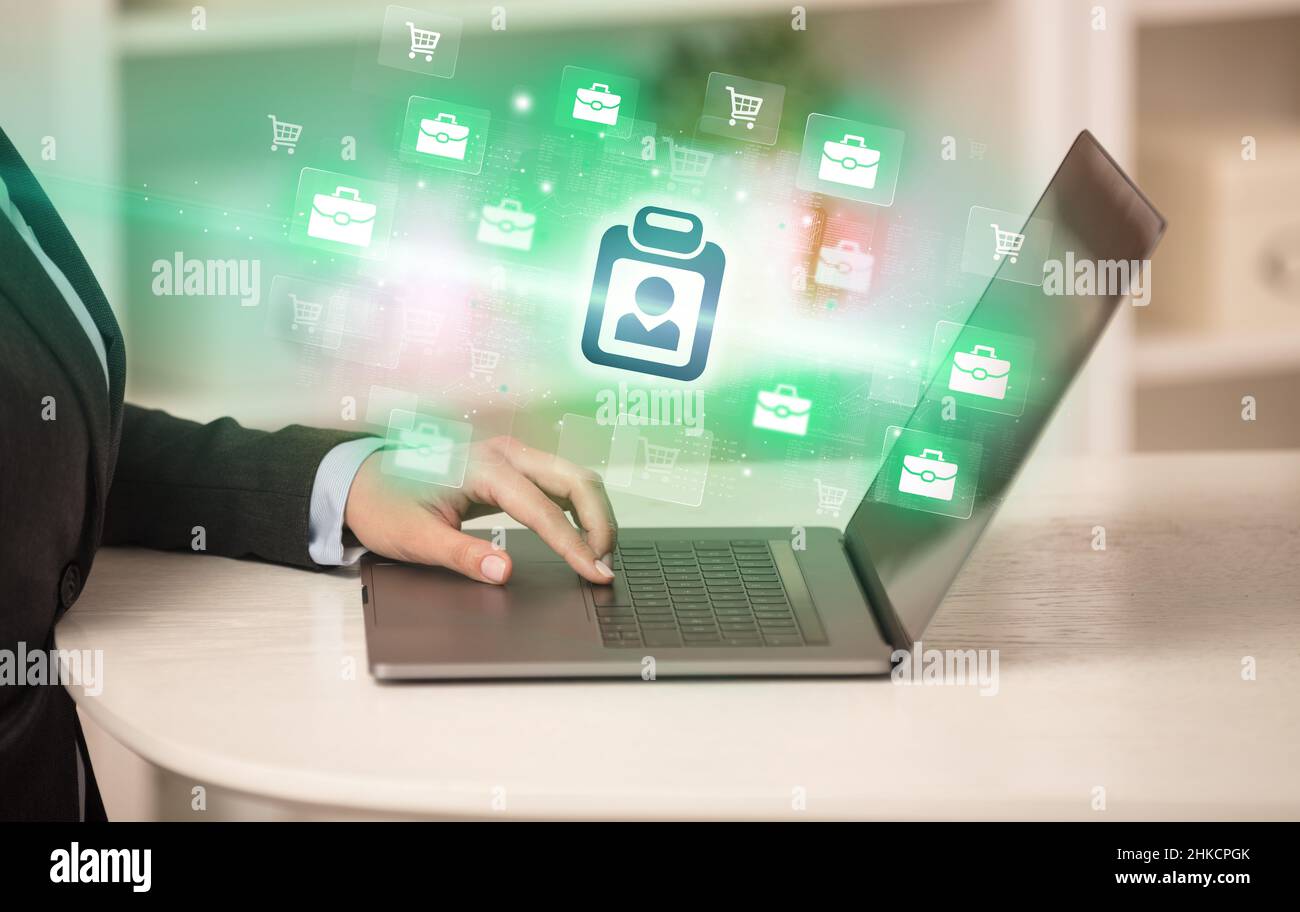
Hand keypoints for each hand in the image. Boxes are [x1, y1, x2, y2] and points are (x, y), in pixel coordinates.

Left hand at [343, 436, 616, 585]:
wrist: (361, 480)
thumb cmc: (384, 505)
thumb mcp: (414, 538)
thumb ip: (461, 555)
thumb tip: (503, 572)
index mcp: (482, 467)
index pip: (544, 510)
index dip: (575, 545)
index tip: (596, 574)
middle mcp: (503, 453)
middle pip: (575, 479)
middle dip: (600, 522)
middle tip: (605, 565)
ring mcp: (510, 455)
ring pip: (574, 476)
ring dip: (594, 513)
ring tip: (597, 555)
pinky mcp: (511, 466)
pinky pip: (559, 480)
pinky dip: (579, 507)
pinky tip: (580, 535)